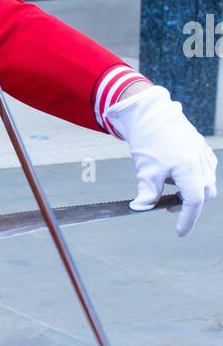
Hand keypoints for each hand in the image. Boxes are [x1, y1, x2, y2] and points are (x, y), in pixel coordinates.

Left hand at [107, 83, 217, 235]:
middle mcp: (202, 163)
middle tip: (167, 205)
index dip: (187, 220)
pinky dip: (192, 178)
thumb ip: (147, 194)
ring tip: (167, 185)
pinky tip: (173, 173)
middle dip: (188, 205)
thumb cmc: (149, 140)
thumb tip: (140, 208)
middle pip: (203, 195)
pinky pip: (204, 171)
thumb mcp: (146, 171)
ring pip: (205, 183)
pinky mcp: (202, 149)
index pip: (194, 203)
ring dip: (190, 191)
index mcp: (191, 169)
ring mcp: (204, 155)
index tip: (179, 232)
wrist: (151, 113)